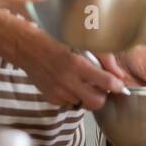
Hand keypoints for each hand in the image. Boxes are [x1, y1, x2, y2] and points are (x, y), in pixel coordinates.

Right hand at [8, 25, 129, 110]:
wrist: (26, 47)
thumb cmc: (54, 40)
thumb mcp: (81, 42)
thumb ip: (104, 57)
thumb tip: (118, 74)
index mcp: (76, 64)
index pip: (106, 82)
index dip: (117, 85)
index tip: (119, 84)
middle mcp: (67, 81)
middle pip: (96, 103)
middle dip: (103, 96)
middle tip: (102, 86)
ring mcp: (58, 92)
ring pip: (84, 105)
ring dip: (88, 97)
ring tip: (84, 83)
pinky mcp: (51, 98)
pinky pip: (70, 104)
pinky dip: (75, 97)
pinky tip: (72, 85)